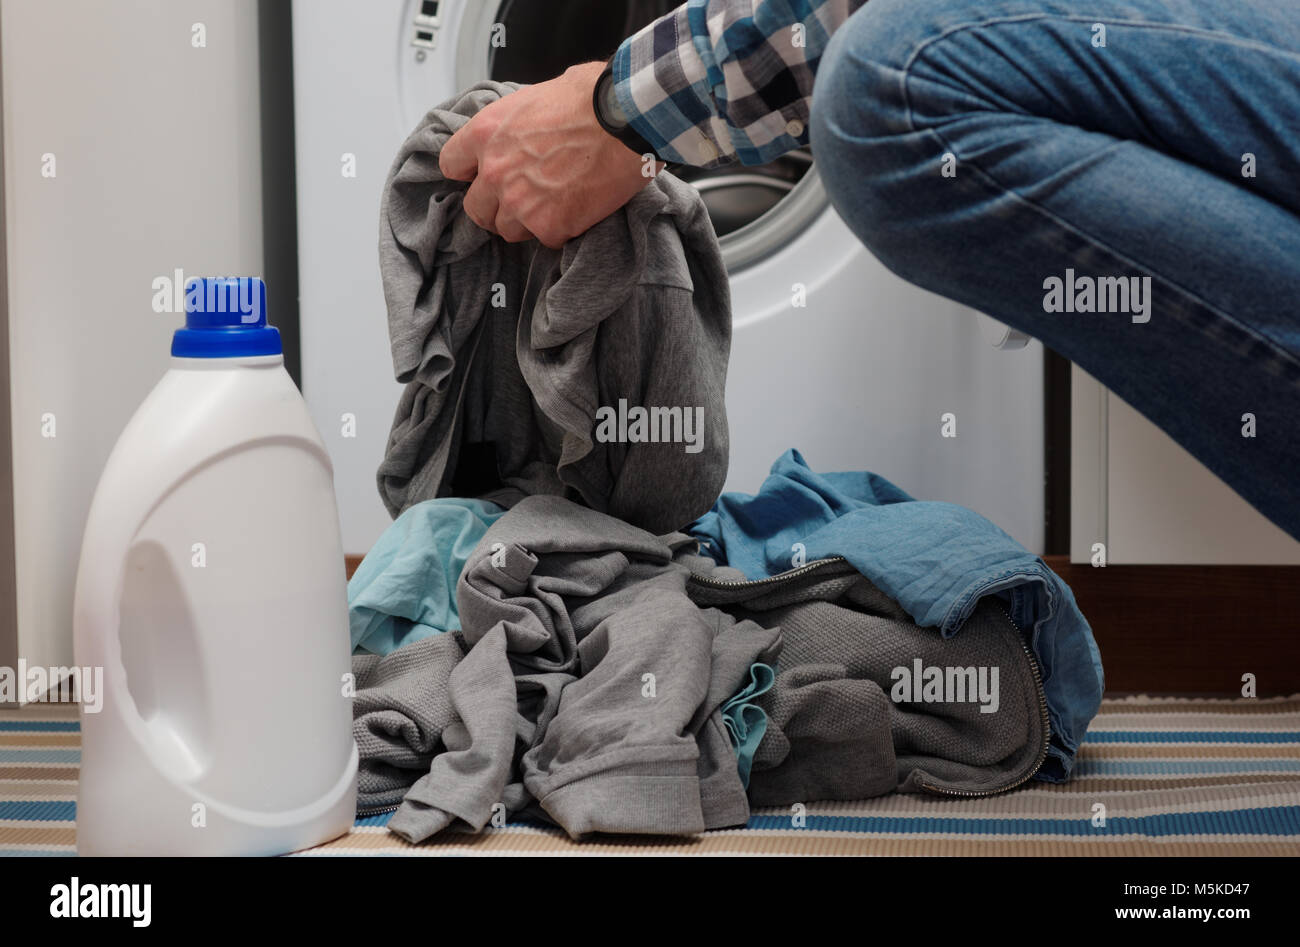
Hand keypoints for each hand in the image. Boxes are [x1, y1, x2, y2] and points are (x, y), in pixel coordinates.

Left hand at [440, 61, 661, 248]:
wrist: (626, 117)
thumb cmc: (590, 97)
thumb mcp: (536, 96)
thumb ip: (516, 124)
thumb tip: (523, 131)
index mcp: (485, 133)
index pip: (451, 166)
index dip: (470, 173)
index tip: (483, 175)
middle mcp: (495, 171)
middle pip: (476, 210)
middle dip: (497, 206)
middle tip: (523, 198)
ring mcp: (520, 203)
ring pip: (508, 230)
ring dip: (528, 221)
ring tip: (555, 203)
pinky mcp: (550, 225)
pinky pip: (546, 239)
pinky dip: (562, 229)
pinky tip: (579, 208)